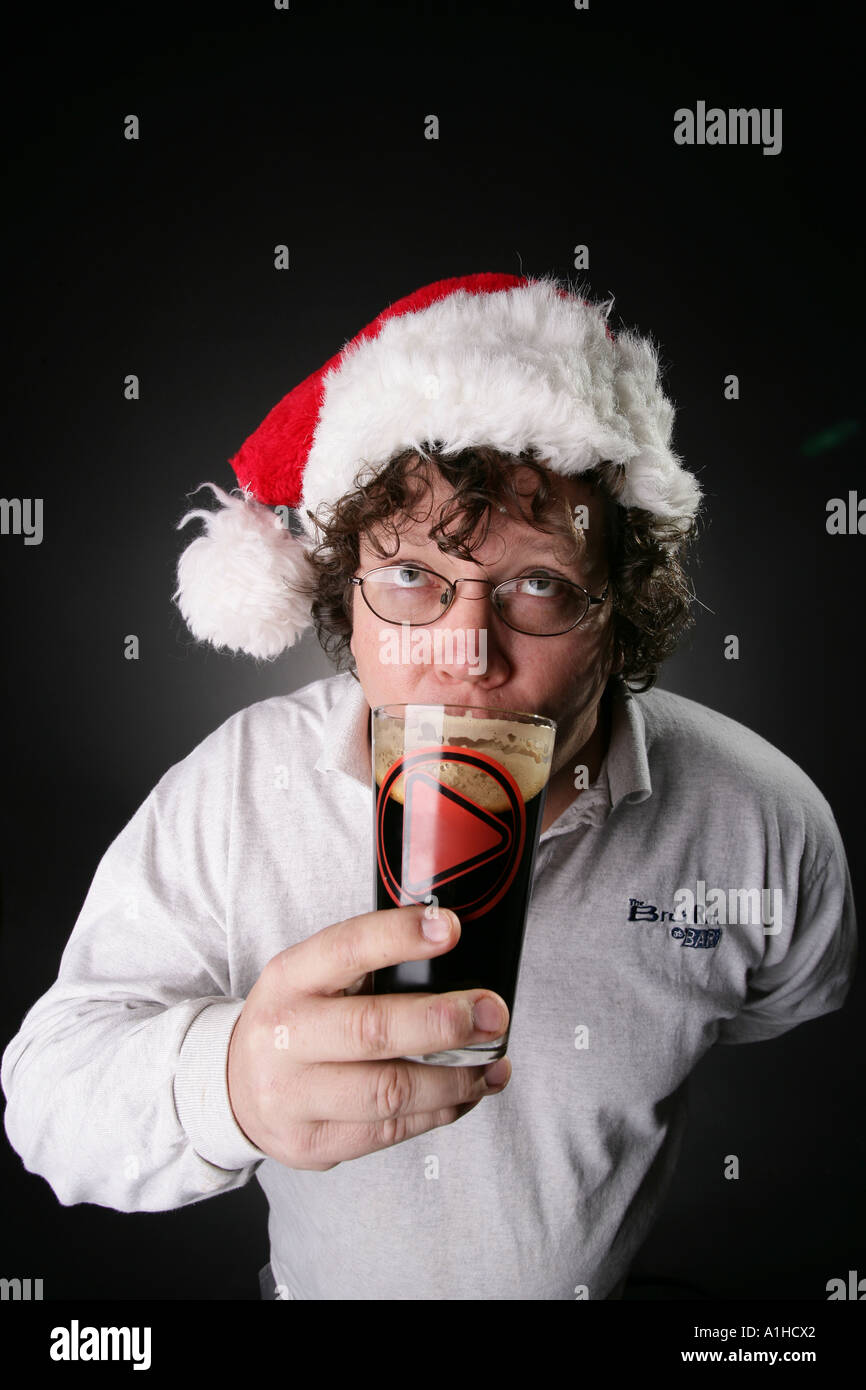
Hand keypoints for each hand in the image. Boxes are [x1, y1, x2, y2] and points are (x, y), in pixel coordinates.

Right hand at [226, 904, 510, 1169]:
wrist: (233, 1088)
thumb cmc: (295, 1020)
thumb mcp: (310, 976)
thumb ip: (366, 961)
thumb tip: (450, 944)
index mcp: (288, 979)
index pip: (345, 948)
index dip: (399, 937)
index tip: (450, 928)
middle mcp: (285, 1037)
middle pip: (372, 1031)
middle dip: (444, 1023)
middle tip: (493, 1014)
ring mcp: (294, 1098)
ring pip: (389, 1092)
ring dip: (455, 1078)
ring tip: (492, 1062)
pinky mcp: (313, 1143)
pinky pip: (391, 1131)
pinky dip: (441, 1111)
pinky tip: (465, 1092)